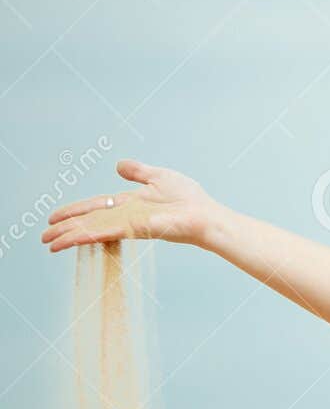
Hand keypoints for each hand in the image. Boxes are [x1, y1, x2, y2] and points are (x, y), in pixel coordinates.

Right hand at [41, 159, 222, 251]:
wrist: (206, 215)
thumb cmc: (190, 199)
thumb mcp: (159, 176)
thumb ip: (138, 171)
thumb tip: (118, 165)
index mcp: (129, 204)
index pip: (95, 207)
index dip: (74, 211)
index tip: (54, 218)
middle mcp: (125, 216)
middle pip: (89, 221)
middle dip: (66, 228)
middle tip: (44, 238)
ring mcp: (129, 224)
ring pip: (93, 229)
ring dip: (70, 236)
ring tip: (50, 244)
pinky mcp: (134, 229)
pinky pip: (105, 231)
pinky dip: (86, 236)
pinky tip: (69, 241)